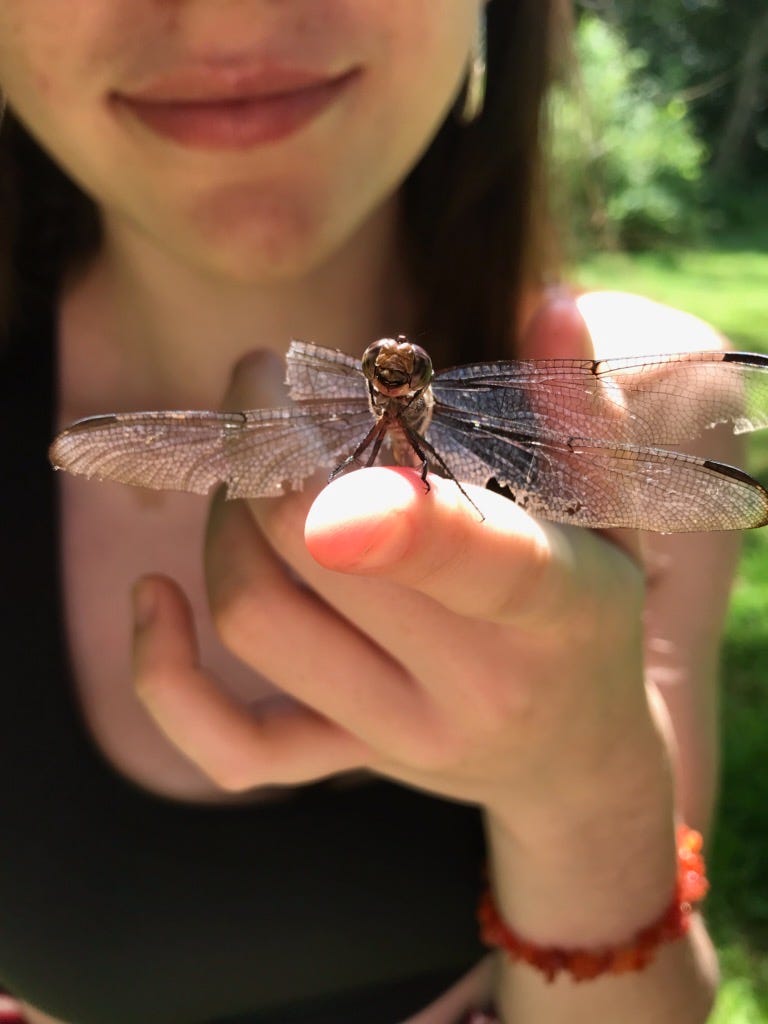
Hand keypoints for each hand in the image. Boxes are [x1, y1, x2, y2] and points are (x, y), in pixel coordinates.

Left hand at [131, 295, 673, 835]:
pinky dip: (165, 676)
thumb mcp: (617, 519)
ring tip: (249, 467)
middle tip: (262, 377)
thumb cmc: (593, 618)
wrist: (575, 758)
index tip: (303, 420)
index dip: (392, 512)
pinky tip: (151, 595)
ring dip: (223, 518)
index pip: (479, 564)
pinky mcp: (342, 763)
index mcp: (555, 612)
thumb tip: (549, 305)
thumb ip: (583, 415)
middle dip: (260, 443)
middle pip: (312, 559)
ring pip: (256, 620)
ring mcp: (397, 737)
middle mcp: (471, 689)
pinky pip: (231, 746)